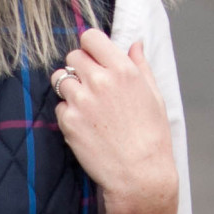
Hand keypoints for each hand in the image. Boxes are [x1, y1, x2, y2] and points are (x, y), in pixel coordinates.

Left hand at [53, 28, 177, 213]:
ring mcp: (81, 101)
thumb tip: (134, 45)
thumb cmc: (152, 137)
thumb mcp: (154, 96)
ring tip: (86, 107)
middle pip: (72, 57)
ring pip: (60, 80)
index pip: (91, 37)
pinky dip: (67, 114)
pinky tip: (85, 126)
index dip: (90, 47)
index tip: (94, 58)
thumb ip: (141, 66)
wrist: (139, 175)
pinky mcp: (68, 122)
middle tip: (89, 85)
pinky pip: (59, 107)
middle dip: (78, 68)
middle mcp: (100, 81)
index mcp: (123, 70)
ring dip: (69, 89)